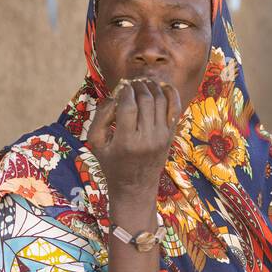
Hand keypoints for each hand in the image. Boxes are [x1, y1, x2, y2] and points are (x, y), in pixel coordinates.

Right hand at [87, 78, 182, 200]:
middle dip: (138, 87)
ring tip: (143, 84)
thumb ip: (100, 117)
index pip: (128, 106)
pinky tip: (162, 86)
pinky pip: (175, 109)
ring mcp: (162, 137)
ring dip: (152, 87)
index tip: (121, 87)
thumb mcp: (96, 144)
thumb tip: (115, 95)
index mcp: (126, 141)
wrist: (135, 188)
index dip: (125, 91)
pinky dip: (170, 94)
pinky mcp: (170, 137)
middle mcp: (147, 138)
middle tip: (132, 84)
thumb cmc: (112, 165)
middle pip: (146, 100)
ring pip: (161, 101)